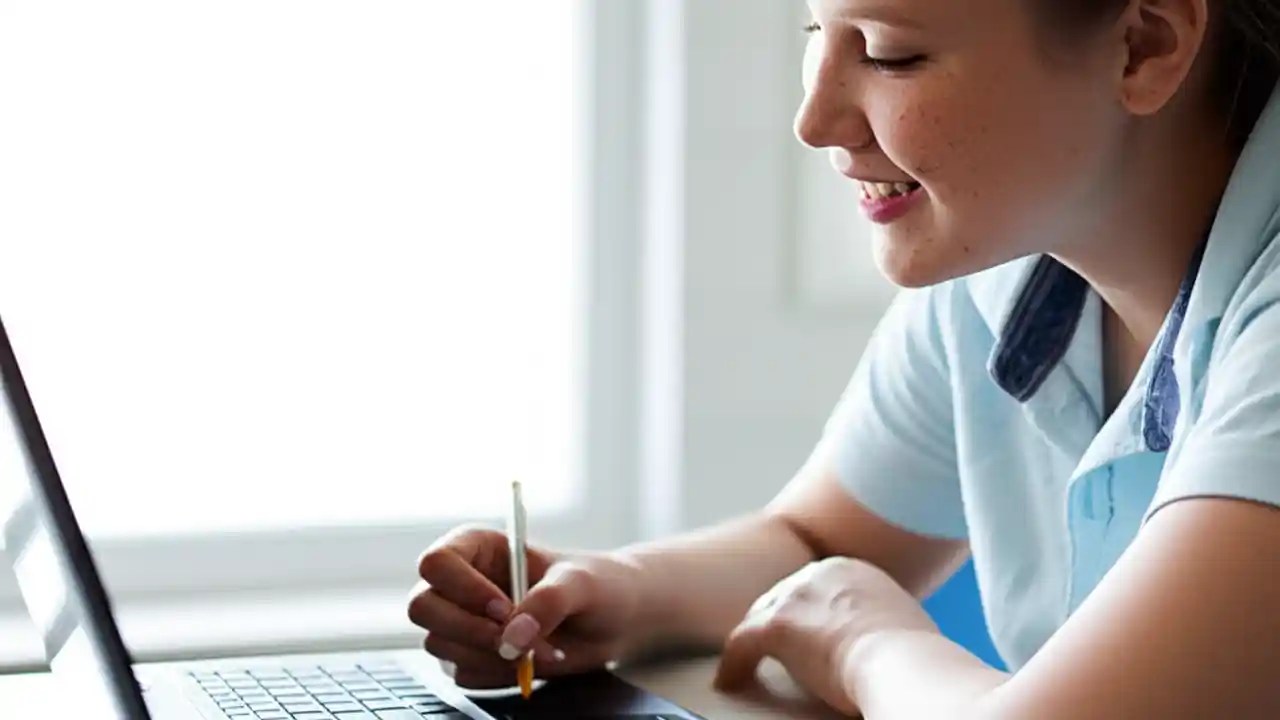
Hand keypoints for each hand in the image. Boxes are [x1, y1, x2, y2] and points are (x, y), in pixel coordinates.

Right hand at [408, 525, 644, 688]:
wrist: (614, 622)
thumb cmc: (598, 586)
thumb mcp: (582, 584)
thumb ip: (548, 602)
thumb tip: (513, 637)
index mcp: (478, 547)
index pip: (437, 562)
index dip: (464, 589)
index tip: (505, 608)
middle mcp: (461, 581)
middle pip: (423, 607)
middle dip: (471, 630)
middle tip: (517, 640)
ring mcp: (461, 620)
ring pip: (439, 644)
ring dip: (490, 656)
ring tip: (539, 649)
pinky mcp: (470, 655)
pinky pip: (462, 674)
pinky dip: (496, 675)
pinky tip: (529, 662)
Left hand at [714, 556, 937, 715]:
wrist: (903, 662)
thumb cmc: (914, 657)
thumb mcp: (898, 623)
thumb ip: (877, 620)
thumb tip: (878, 642)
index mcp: (852, 570)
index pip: (814, 588)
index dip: (804, 613)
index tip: (803, 634)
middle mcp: (821, 572)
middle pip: (782, 597)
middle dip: (776, 622)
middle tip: (771, 651)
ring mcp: (797, 595)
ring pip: (760, 617)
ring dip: (753, 642)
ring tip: (746, 664)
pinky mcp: (778, 624)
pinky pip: (743, 643)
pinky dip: (734, 664)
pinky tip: (730, 681)